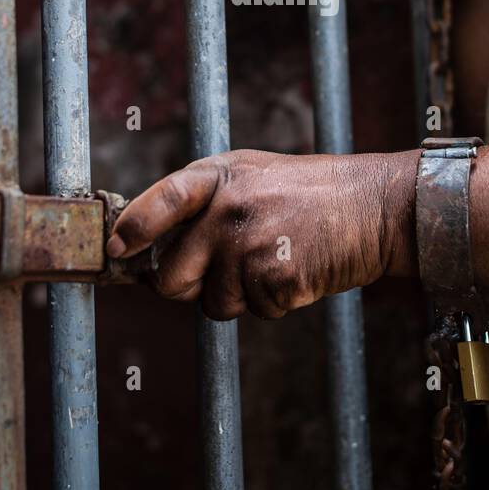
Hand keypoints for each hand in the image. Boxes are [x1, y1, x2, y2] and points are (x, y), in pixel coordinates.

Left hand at [106, 149, 420, 319]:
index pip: (160, 203)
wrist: (374, 207)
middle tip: (219, 275)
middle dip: (187, 288)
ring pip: (216, 304)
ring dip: (242, 296)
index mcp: (219, 177)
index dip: (132, 231)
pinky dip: (276, 303)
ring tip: (275, 261)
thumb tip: (156, 246)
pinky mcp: (276, 278)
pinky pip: (257, 313)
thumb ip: (207, 201)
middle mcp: (228, 209)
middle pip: (172, 278)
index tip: (115, 250)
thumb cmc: (311, 194)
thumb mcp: (253, 176)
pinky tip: (298, 272)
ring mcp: (250, 245)